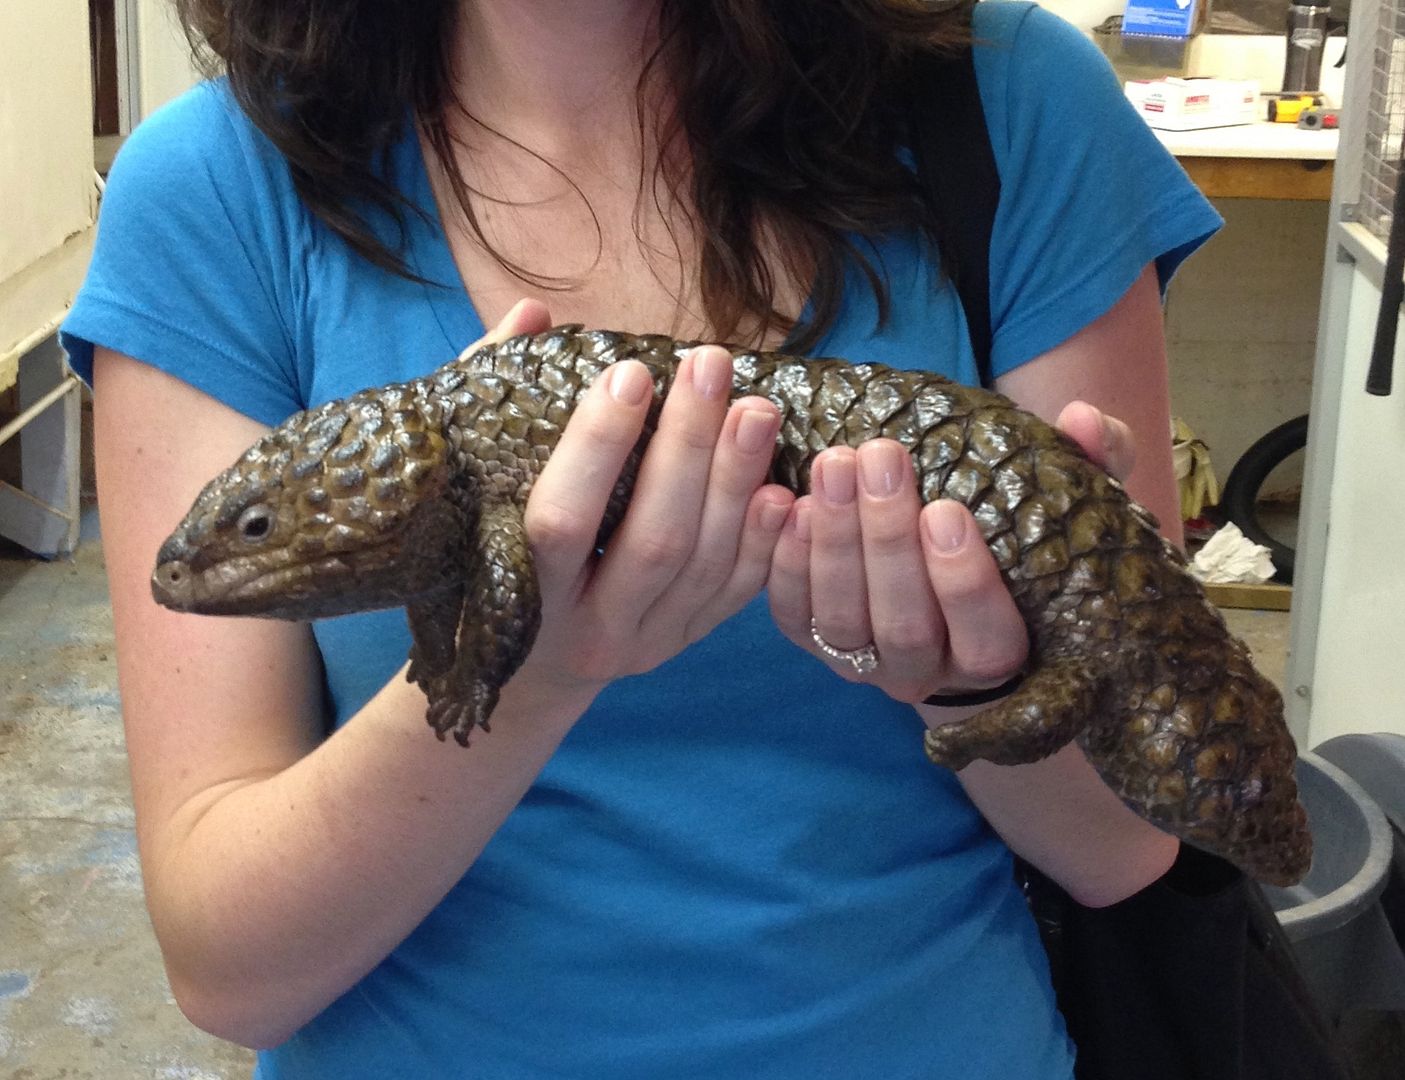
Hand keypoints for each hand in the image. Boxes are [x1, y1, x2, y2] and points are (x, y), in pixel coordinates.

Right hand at [508, 328, 793, 703]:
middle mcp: (586, 630)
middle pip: (654, 539)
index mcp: (519, 595)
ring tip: (757, 408)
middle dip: (688, 447)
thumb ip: (497, 396)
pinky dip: (763, 540)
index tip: (630, 371)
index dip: (599, 446)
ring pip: (704, 565)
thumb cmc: (490, 558)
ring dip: (735, 480)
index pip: (562, 520)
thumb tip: (533, 316)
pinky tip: (782, 487)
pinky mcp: (684, 645)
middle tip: (711, 366)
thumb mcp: (476, 484)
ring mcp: (643, 644)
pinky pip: (735, 596)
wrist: (527, 670)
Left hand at [767, 400, 1135, 703]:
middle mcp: (930, 673)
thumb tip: (1081, 418)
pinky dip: (786, 564)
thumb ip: (1092, 461)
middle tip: (875, 457)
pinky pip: (793, 617)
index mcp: (1000, 653)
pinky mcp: (815, 643)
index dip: (963, 582)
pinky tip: (787, 505)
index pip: (985, 638)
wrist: (952, 581)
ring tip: (831, 465)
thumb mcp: (1066, 503)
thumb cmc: (1018, 537)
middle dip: (886, 539)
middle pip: (903, 626)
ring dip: (834, 542)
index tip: (945, 510)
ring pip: (843, 620)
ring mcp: (866, 664)